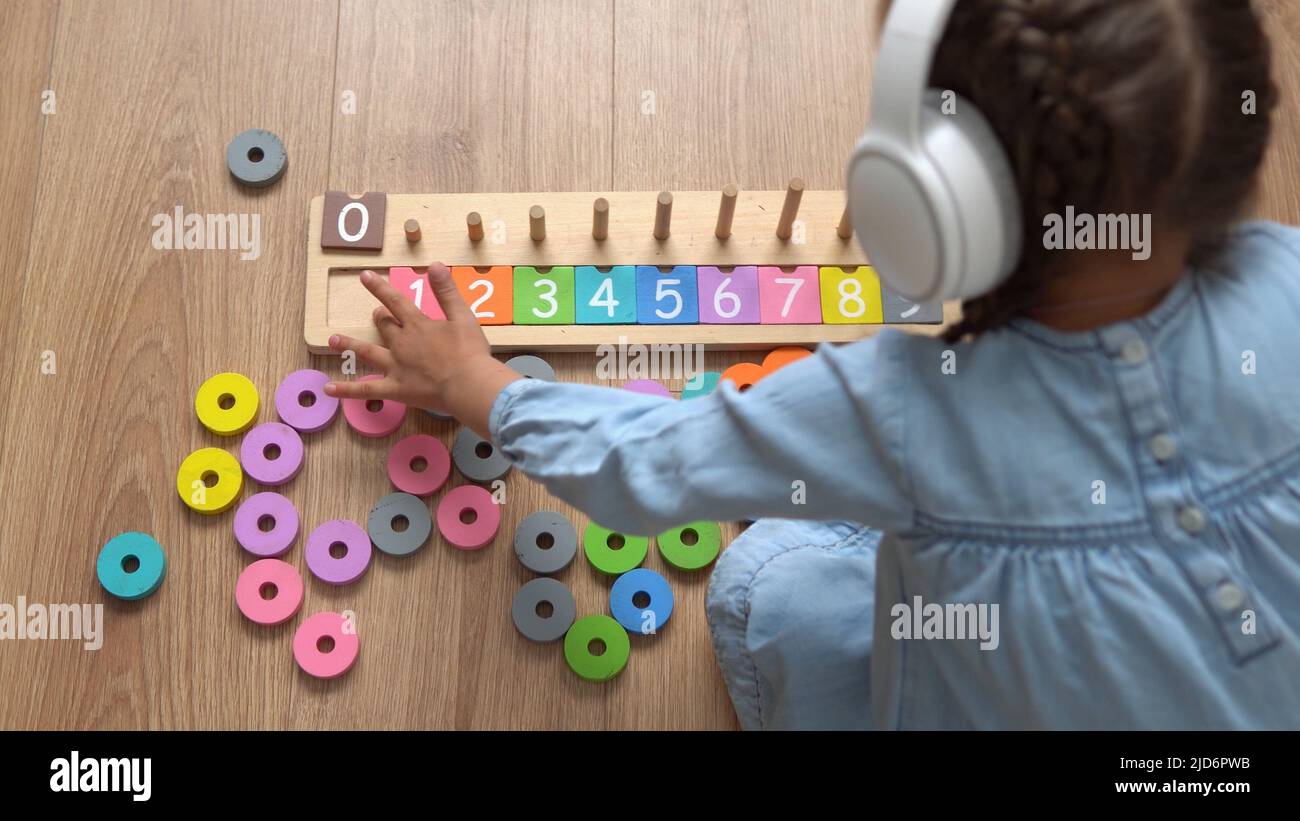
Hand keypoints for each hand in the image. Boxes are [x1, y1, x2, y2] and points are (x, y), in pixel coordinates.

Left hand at [323, 266, 520, 436]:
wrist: (468, 385)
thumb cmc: (469, 352)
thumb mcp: (463, 317)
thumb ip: (447, 291)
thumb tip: (434, 265)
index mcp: (417, 325)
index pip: (395, 301)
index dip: (379, 288)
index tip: (364, 276)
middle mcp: (401, 343)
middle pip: (384, 326)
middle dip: (379, 318)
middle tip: (376, 314)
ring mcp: (395, 366)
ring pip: (367, 353)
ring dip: (350, 344)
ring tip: (334, 339)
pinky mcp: (395, 389)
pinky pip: (366, 389)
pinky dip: (346, 390)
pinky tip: (329, 389)